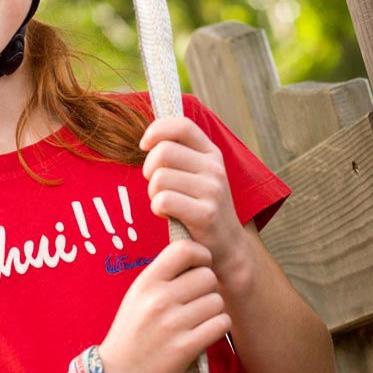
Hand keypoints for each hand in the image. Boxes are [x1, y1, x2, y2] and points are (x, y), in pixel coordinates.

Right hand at [99, 239, 229, 372]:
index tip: (200, 267)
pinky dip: (218, 327)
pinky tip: (205, 332)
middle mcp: (159, 299)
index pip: (184, 250)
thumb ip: (164, 275)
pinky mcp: (185, 347)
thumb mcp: (138, 295)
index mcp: (146, 282)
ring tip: (198, 320)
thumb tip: (198, 257)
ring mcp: (172, 324)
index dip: (201, 255)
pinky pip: (221, 324)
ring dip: (213, 311)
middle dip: (208, 288)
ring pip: (217, 302)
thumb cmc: (132, 331)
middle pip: (208, 276)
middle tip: (197, 301)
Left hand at [140, 116, 249, 282]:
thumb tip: (149, 136)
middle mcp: (214, 168)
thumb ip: (180, 153)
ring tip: (166, 202)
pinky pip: (163, 200)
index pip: (181, 125)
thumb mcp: (199, 174)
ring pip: (159, 178)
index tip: (145, 146)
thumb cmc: (202, 207)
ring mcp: (212, 190)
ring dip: (153, 193)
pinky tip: (167, 214)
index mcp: (211, 153)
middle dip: (149, 170)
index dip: (157, 130)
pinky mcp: (205, 214)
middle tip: (156, 186)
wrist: (227, 246)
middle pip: (163, 151)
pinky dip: (157, 208)